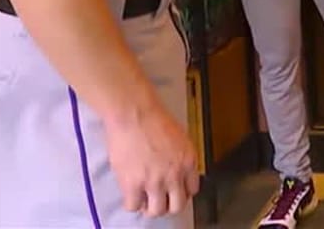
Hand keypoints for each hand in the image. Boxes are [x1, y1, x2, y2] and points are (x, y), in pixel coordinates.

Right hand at [103, 100, 199, 217]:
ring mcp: (154, 181)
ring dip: (150, 207)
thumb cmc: (153, 117)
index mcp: (188, 161)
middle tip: (159, 199)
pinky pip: (134, 206)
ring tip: (144, 199)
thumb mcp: (180, 137)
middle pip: (177, 205)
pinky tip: (131, 194)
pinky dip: (132, 203)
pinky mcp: (133, 184)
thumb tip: (176, 168)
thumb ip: (181, 156)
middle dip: (168, 204)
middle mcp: (175, 174)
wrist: (134, 113)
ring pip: (156, 210)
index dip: (181, 192)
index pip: (192, 190)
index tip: (173, 191)